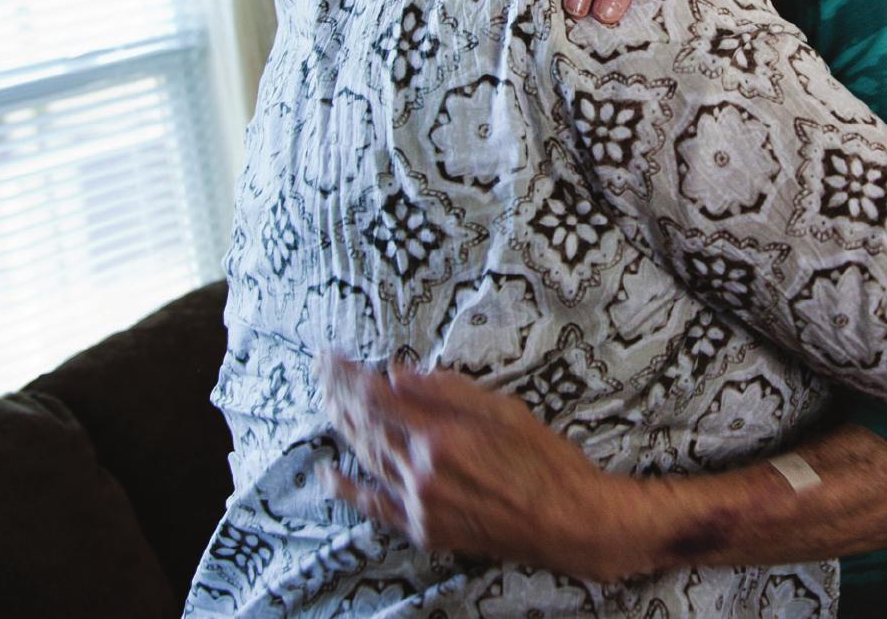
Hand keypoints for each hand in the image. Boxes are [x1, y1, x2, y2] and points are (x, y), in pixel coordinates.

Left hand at [318, 355, 655, 581]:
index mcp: (442, 437)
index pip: (378, 398)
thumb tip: (397, 372)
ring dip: (342, 429)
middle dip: (338, 395)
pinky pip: (376, 507)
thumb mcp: (505, 410)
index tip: (330, 356)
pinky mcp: (425, 530)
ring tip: (324, 402)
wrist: (567, 523)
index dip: (348, 376)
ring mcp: (420, 506)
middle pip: (366, 427)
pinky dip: (349, 489)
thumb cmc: (546, 462)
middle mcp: (422, 473)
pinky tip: (328, 472)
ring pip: (367, 460)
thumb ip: (447, 391)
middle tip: (319, 371)